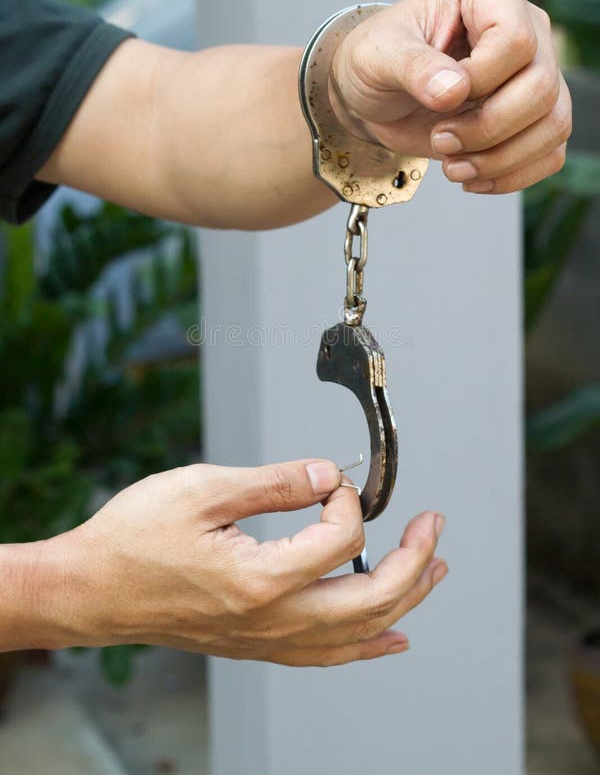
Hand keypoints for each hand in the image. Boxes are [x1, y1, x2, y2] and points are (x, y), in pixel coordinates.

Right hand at [54, 459, 446, 665]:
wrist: (91, 590)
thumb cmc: (134, 539)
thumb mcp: (204, 489)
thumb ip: (275, 483)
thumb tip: (328, 474)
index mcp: (260, 578)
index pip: (341, 539)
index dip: (347, 500)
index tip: (332, 481)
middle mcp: (270, 620)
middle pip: (371, 599)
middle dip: (416, 560)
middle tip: (434, 526)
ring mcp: (264, 640)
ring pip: (357, 633)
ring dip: (406, 600)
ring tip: (435, 573)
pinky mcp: (255, 644)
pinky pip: (327, 655)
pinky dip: (368, 644)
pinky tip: (391, 636)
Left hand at [331, 0, 571, 194]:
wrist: (374, 96)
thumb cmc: (374, 61)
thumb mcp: (378, 57)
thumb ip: (414, 68)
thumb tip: (454, 92)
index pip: (515, 41)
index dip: (480, 82)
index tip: (437, 98)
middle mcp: (525, 26)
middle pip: (542, 88)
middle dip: (486, 129)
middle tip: (439, 141)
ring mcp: (536, 71)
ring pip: (554, 124)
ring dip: (500, 159)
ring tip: (452, 166)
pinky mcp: (535, 115)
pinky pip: (551, 152)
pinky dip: (512, 176)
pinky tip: (471, 177)